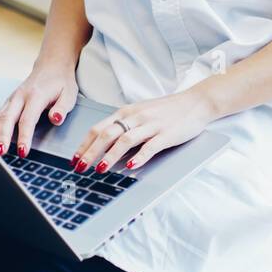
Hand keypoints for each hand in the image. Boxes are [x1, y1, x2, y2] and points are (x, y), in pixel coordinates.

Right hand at [0, 58, 79, 156]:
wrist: (52, 65)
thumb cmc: (61, 82)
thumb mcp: (69, 94)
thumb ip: (62, 108)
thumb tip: (56, 119)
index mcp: (36, 95)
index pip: (27, 120)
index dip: (24, 137)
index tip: (23, 151)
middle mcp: (20, 96)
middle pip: (8, 118)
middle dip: (3, 136)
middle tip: (2, 152)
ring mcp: (12, 98)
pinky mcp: (9, 101)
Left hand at [72, 89, 213, 173]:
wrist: (196, 102)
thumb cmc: (169, 109)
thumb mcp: (142, 113)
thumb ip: (125, 126)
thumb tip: (106, 145)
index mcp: (127, 111)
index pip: (99, 127)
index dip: (84, 144)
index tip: (75, 158)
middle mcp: (136, 117)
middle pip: (107, 134)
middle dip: (90, 152)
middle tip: (80, 167)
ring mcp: (152, 125)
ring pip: (125, 140)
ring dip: (110, 156)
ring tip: (100, 169)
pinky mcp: (167, 134)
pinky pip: (150, 146)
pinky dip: (138, 157)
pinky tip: (130, 166)